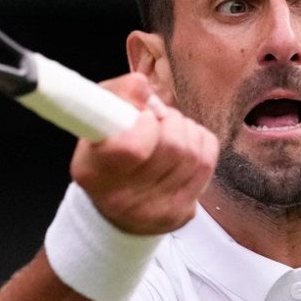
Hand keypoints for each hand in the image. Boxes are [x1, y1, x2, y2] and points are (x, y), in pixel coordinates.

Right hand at [70, 72, 218, 234]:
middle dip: (169, 121)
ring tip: (168, 132)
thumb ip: (118, 94)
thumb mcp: (99, 117)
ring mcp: (156, 211)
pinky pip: (207, 161)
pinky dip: (199, 143)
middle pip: (172, 146)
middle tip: (156, 121)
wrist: (116, 206)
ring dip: (185, 130)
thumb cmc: (105, 151)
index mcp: (93, 172)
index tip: (141, 116)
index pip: (133, 146)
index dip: (145, 122)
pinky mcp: (183, 213)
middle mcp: (123, 200)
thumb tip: (143, 87)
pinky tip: (182, 145)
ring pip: (193, 152)